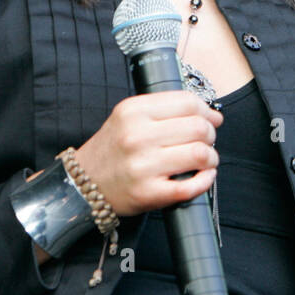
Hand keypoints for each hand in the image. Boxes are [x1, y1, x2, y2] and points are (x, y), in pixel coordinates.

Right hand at [68, 90, 222, 216]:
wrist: (82, 185)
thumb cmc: (113, 150)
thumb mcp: (127, 117)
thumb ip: (163, 110)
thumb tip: (211, 115)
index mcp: (133, 111)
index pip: (187, 101)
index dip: (207, 111)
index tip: (212, 119)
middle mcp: (137, 136)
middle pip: (198, 127)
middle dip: (211, 134)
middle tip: (207, 141)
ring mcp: (143, 166)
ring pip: (200, 154)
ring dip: (211, 158)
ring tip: (206, 160)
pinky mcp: (148, 193)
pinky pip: (191, 186)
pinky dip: (206, 181)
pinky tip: (204, 177)